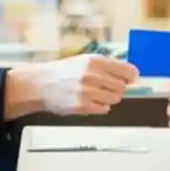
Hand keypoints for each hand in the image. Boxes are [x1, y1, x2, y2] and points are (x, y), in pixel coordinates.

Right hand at [5, 55, 137, 118]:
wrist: (39, 84)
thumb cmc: (61, 72)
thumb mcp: (83, 61)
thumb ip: (105, 66)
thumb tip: (128, 75)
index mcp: (95, 61)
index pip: (127, 70)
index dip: (131, 76)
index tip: (130, 79)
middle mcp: (93, 75)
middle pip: (122, 87)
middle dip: (116, 88)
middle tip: (105, 87)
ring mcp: (88, 91)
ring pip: (115, 99)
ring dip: (108, 98)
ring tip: (94, 94)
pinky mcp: (83, 106)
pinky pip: (104, 109)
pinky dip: (100, 107)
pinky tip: (89, 101)